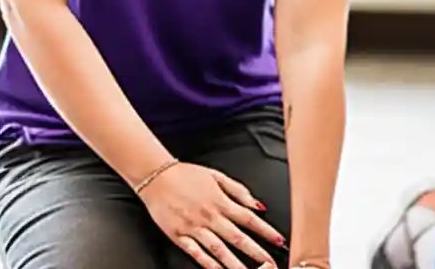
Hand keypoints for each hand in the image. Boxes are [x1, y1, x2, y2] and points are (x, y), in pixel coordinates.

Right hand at [137, 161, 285, 268]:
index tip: (278, 241)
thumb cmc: (184, 174)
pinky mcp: (180, 235)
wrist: (155, 176)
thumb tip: (257, 204)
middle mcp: (209, 216)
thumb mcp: (216, 175)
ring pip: (220, 250)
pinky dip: (209, 264)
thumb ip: (238, 190)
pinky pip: (197, 253)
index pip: (249, 219)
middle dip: (257, 253)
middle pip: (238, 238)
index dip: (266, 231)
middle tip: (270, 263)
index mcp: (220, 201)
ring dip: (236, 264)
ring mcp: (194, 227)